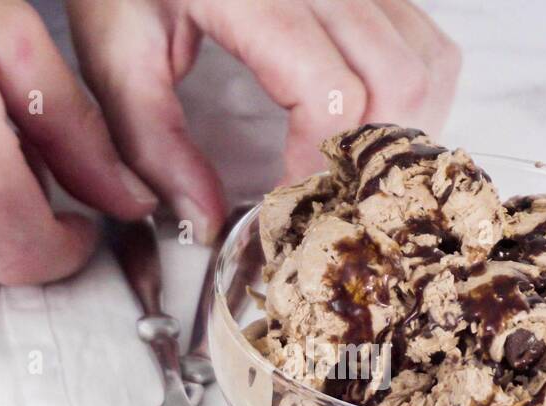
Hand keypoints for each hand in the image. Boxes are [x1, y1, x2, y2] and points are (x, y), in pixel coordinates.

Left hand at [67, 0, 460, 242]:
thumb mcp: (116, 54)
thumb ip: (152, 144)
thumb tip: (205, 222)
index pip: (330, 93)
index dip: (317, 163)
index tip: (285, 201)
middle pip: (396, 84)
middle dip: (366, 159)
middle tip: (321, 195)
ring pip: (428, 65)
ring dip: (400, 132)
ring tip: (347, 166)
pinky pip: (429, 44)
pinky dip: (415, 97)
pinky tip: (369, 125)